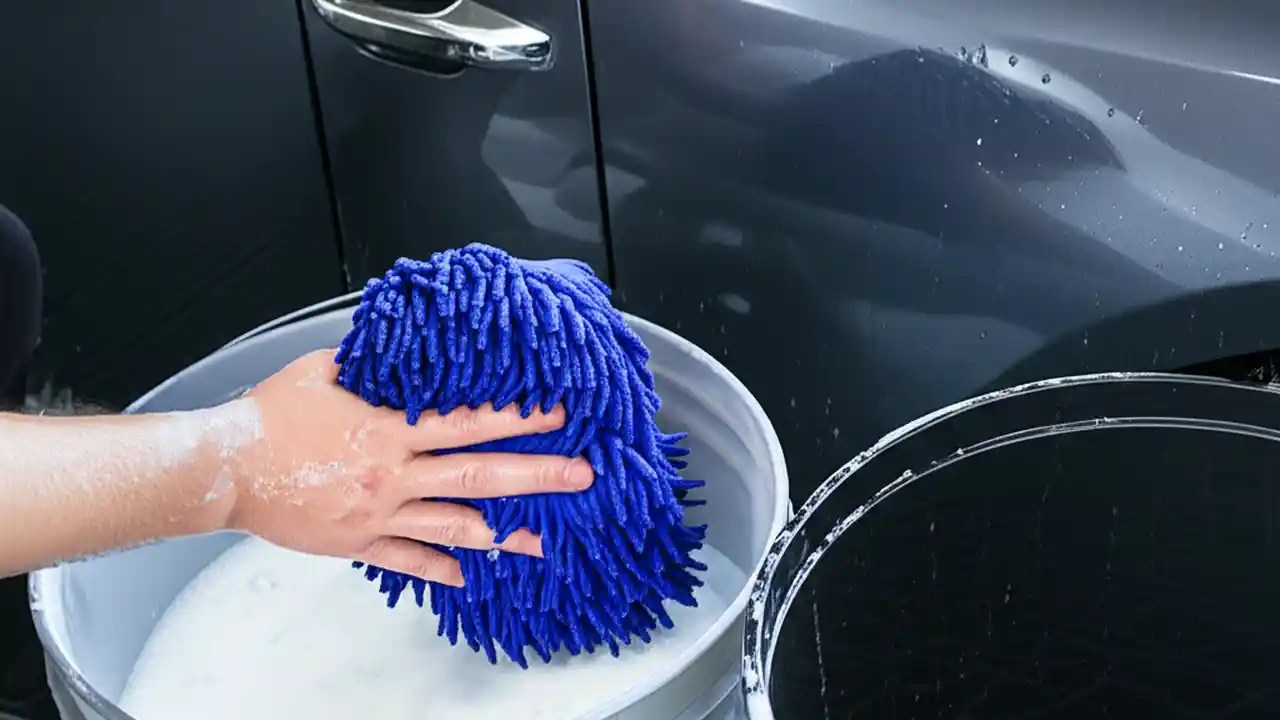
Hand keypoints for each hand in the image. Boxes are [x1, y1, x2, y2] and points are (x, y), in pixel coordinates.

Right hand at [223, 349, 592, 586]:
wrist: (225, 470)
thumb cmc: (269, 417)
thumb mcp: (325, 370)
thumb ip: (373, 363)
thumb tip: (406, 343)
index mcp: (388, 428)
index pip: (467, 422)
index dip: (516, 418)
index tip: (556, 414)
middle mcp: (392, 474)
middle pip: (478, 474)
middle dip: (535, 475)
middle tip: (580, 475)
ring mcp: (378, 513)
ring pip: (454, 525)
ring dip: (503, 533)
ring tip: (544, 540)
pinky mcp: (359, 541)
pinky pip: (409, 558)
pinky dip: (441, 568)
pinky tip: (471, 575)